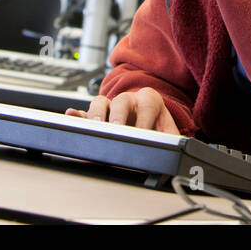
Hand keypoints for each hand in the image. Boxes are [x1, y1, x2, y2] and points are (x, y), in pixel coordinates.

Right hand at [64, 87, 179, 133]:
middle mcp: (129, 100)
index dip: (144, 119)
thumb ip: (173, 141)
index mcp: (149, 100)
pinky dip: (77, 116)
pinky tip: (72, 117)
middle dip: (118, 116)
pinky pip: (84, 113)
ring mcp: (111, 107)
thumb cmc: (159, 130)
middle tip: (117, 130)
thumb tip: (178, 149)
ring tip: (96, 127)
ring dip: (96, 115)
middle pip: (122, 100)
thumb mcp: (170, 135)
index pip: (148, 104)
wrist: (149, 128)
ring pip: (100, 102)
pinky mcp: (96, 117)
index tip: (142, 134)